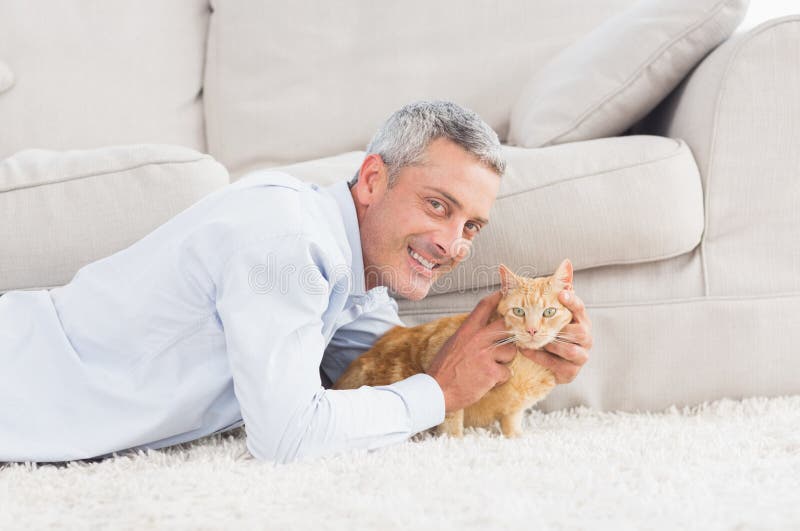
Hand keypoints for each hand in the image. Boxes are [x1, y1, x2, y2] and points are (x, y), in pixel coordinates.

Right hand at [426, 291, 516, 412]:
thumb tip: (481, 330)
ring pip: (511, 351)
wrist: (437, 391)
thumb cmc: (443, 369)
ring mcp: (486, 355)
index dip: (497, 297)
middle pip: (506, 327)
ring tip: (490, 368)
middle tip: (505, 344)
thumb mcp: (453, 344)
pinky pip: (507, 372)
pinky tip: (487, 382)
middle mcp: (478, 339)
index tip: (505, 293)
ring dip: (504, 361)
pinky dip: (499, 379)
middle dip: (509, 336)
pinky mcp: (492, 372)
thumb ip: (469, 335)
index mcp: (467, 330)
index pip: (485, 306)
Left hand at [519, 289, 591, 383]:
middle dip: (559, 329)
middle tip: (541, 326)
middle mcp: (585, 337)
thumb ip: (536, 298)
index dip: (572, 301)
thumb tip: (505, 271)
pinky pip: (556, 364)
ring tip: (534, 340)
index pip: (580, 308)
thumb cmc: (548, 333)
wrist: (548, 364)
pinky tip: (526, 350)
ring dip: (550, 344)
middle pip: (579, 332)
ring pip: (569, 349)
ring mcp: (581, 356)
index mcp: (580, 320)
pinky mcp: (571, 372)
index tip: (562, 294)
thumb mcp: (545, 316)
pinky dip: (539, 357)